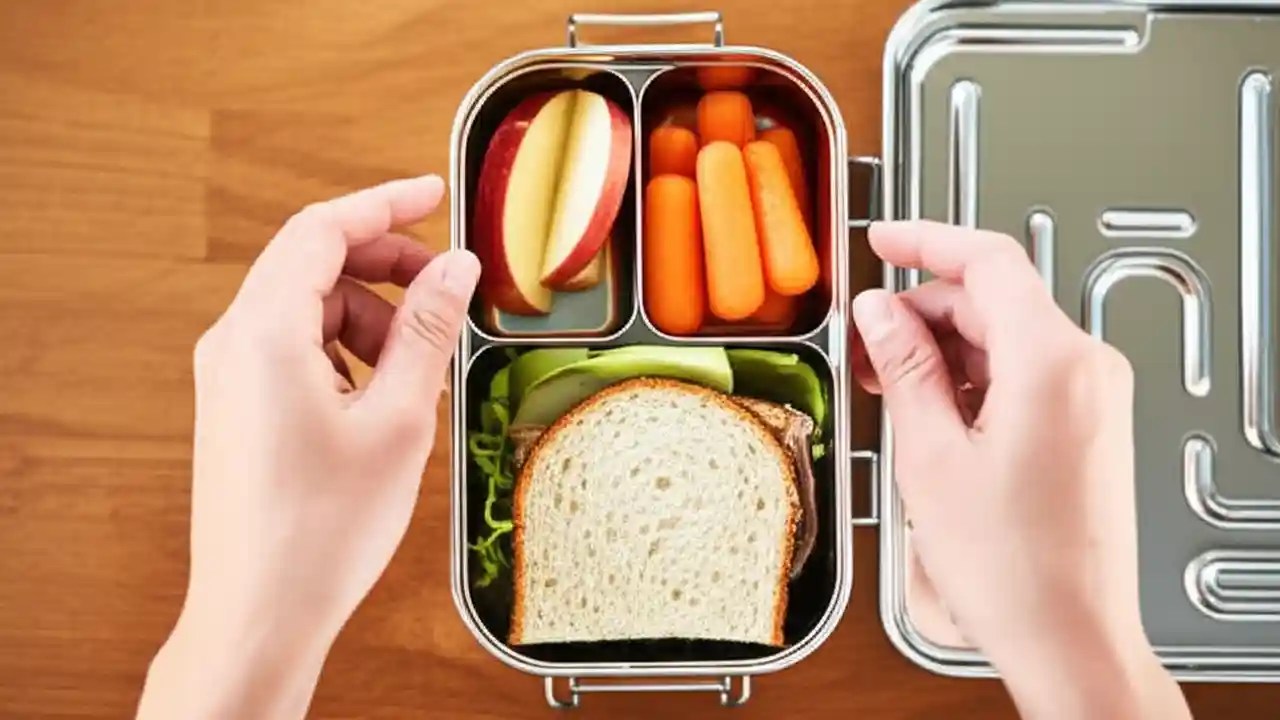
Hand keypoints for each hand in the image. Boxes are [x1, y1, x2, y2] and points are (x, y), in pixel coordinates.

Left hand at [137, 176, 479, 719]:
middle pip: (312, 264)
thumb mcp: (399, 419)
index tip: (433, 193)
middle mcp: (234, 344)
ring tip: (421, 366)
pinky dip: (347, 352)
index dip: (383, 203)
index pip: (322, 229)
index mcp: (264, 331)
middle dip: (384, 266)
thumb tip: (456, 267)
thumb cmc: (322, 528)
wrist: (259, 613)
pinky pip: (296, 349)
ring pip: (308, 309)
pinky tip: (386, 396)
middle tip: (445, 287)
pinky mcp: (239, 408)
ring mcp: (231, 377)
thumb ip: (427, 330)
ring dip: (370, 317)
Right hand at [851, 221, 1189, 719]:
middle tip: (864, 345)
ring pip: (1005, 338)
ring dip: (942, 350)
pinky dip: (972, 380)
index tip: (882, 239)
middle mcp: (1085, 368)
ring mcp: (1092, 396)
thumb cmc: (1014, 566)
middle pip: (993, 300)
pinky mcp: (1087, 424)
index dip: (926, 240)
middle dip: (921, 313)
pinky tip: (929, 414)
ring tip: (888, 389)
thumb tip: (879, 312)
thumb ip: (904, 367)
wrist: (1069, 636)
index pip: (988, 260)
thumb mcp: (931, 455)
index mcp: (1052, 361)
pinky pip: (1024, 374)